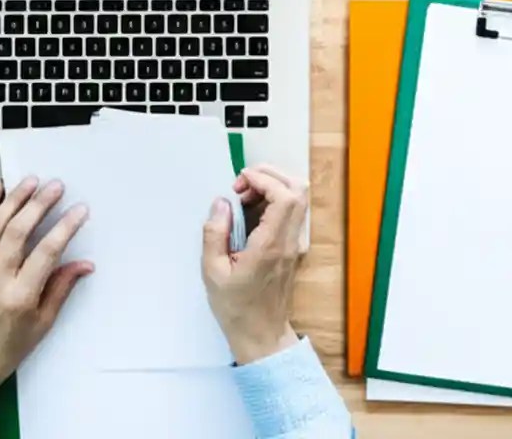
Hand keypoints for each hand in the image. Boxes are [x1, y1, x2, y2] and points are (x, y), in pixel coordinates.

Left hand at [0, 177, 92, 396]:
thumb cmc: (5, 350)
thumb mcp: (41, 325)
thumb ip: (61, 289)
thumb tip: (84, 264)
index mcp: (20, 296)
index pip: (47, 252)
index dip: (65, 227)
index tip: (79, 211)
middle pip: (19, 230)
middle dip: (39, 204)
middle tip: (56, 186)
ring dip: (13, 199)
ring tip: (30, 181)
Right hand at [201, 165, 308, 364]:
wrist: (262, 336)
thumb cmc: (237, 309)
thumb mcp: (213, 272)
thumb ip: (215, 234)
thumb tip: (221, 204)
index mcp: (270, 246)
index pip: (285, 197)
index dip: (264, 179)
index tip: (240, 182)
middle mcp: (289, 242)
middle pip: (298, 191)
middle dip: (271, 176)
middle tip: (243, 184)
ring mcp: (294, 245)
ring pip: (298, 199)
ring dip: (272, 187)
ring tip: (244, 197)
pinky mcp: (292, 248)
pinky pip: (290, 213)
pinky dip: (274, 201)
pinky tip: (250, 212)